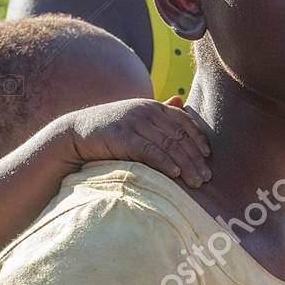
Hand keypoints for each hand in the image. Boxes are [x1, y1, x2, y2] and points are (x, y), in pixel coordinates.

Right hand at [65, 96, 211, 187]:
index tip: (208, 157)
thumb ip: (158, 112)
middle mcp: (146, 111)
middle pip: (179, 136)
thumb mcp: (136, 117)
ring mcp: (135, 123)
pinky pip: (150, 151)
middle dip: (196, 159)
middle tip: (207, 178)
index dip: (199, 139)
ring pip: (169, 145)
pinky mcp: (123, 137)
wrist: (76, 132)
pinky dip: (165, 163)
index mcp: (153, 106)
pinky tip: (176, 174)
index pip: (184, 122)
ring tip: (196, 182)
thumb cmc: (109, 129)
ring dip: (186, 165)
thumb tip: (180, 102)